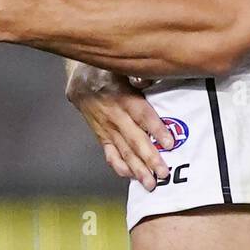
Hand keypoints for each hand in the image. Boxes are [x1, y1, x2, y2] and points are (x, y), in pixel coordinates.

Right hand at [66, 63, 173, 190]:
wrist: (80, 77)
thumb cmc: (108, 70)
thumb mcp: (122, 65)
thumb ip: (138, 73)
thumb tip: (149, 79)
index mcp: (123, 97)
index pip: (142, 115)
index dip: (156, 129)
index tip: (169, 143)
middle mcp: (115, 116)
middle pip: (134, 140)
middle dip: (150, 158)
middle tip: (163, 173)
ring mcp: (107, 129)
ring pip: (124, 152)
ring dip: (138, 169)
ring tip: (150, 183)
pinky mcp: (102, 136)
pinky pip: (110, 155)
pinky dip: (120, 167)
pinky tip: (131, 177)